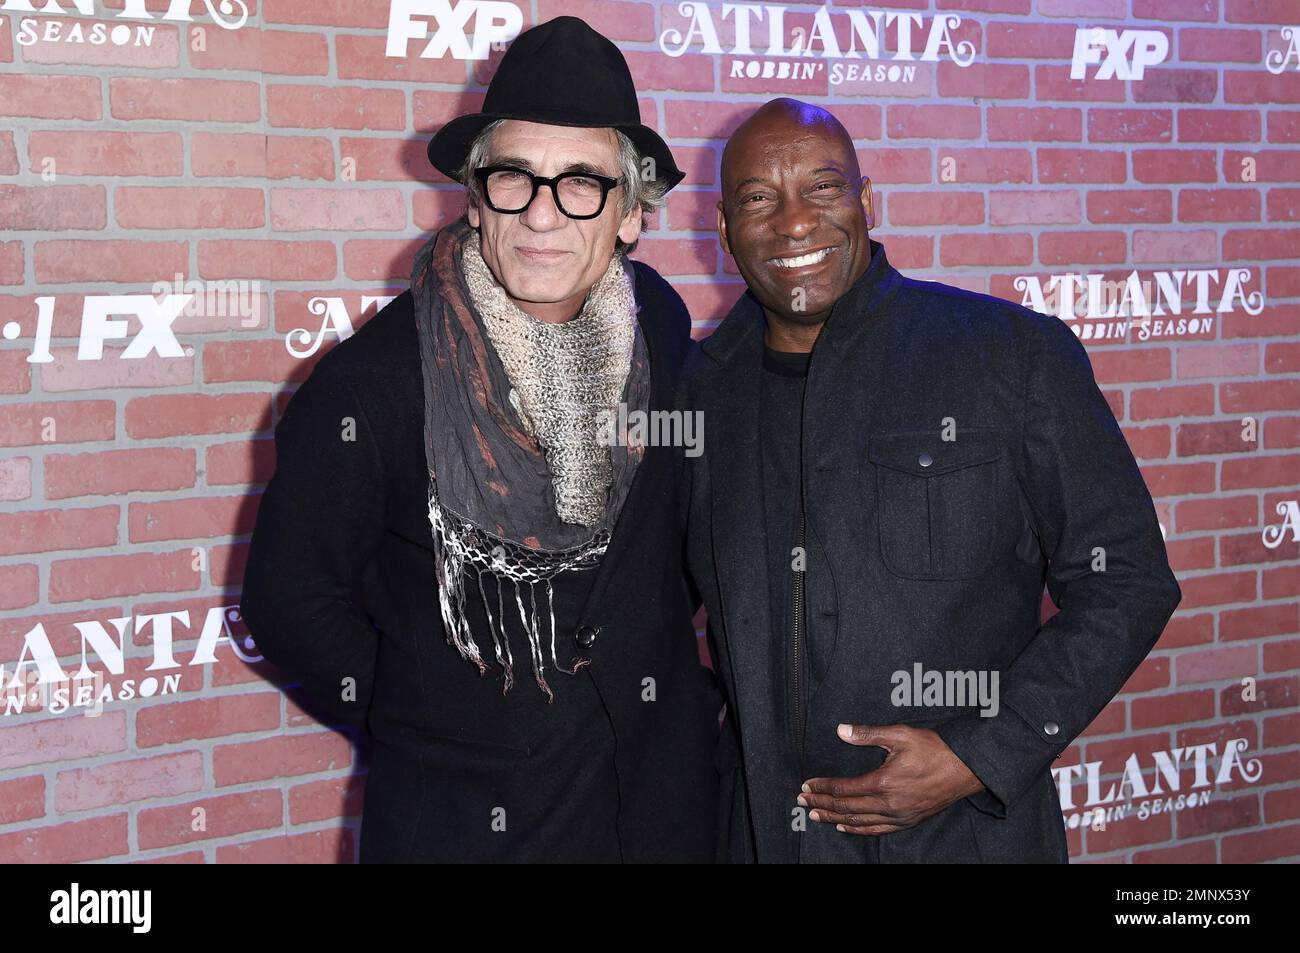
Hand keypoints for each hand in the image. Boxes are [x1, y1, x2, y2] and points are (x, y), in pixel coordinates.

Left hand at [797, 723, 985, 834]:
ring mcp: (899, 816)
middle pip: (846, 808)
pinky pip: (877, 830)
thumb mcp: (900, 734)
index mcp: (884, 782)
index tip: (806, 785)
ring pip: (859, 822)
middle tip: (802, 801)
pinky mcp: (908, 821)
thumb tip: (841, 730)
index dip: (822, 787)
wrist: (966, 769)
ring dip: (834, 819)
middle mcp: (889, 803)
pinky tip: (845, 827)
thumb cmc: (934, 749)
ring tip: (815, 816)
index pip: (844, 788)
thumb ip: (868, 734)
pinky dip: (858, 830)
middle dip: (821, 804)